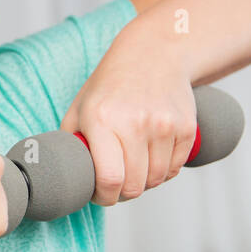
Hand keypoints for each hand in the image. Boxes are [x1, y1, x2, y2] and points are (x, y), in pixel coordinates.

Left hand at [60, 35, 197, 205]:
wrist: (153, 54)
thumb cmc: (110, 86)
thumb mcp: (80, 108)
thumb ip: (70, 142)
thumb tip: (64, 175)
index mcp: (102, 120)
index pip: (109, 178)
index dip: (104, 197)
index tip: (101, 194)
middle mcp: (135, 123)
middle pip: (135, 186)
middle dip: (123, 193)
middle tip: (117, 184)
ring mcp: (164, 125)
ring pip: (157, 180)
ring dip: (145, 182)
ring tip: (134, 168)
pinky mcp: (186, 127)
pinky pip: (175, 168)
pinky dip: (164, 171)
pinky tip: (153, 158)